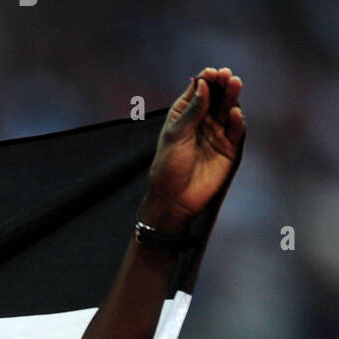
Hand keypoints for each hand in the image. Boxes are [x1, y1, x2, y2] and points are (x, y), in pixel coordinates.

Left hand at [141, 68, 245, 233]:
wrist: (174, 199)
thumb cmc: (168, 167)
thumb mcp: (176, 135)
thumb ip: (192, 111)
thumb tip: (202, 84)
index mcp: (185, 115)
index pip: (198, 92)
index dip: (205, 81)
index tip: (210, 73)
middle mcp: (203, 121)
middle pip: (217, 97)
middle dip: (222, 85)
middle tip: (226, 75)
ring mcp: (217, 133)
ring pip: (228, 109)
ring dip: (232, 97)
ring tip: (234, 83)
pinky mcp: (229, 147)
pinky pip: (236, 130)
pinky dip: (236, 120)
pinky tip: (234, 112)